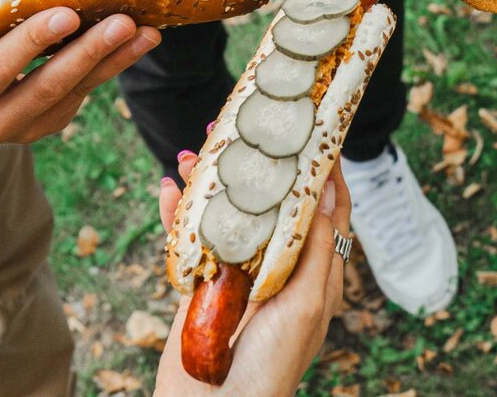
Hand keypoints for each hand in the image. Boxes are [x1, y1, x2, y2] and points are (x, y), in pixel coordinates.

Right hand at [0, 9, 158, 147]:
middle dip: (90, 51)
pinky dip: (112, 64)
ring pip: (77, 91)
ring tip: (148, 33)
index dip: (34, 40)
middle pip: (50, 84)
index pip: (0, 66)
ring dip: (117, 59)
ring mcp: (26, 129)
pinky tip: (137, 41)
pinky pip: (85, 92)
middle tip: (124, 22)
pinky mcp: (51, 126)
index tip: (68, 13)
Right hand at [155, 156, 350, 396]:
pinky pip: (191, 240)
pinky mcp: (203, 286)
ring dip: (212, 183)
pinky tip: (169, 191)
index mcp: (314, 274)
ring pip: (230, 215)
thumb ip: (314, 248)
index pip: (326, 211)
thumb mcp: (306, 304)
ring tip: (196, 153)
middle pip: (273, 204)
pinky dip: (179, 214)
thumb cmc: (272, 367)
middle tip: (244, 130)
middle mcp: (280, 269)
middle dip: (259, 166)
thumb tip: (325, 192)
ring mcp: (239, 276)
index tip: (317, 133)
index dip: (324, 172)